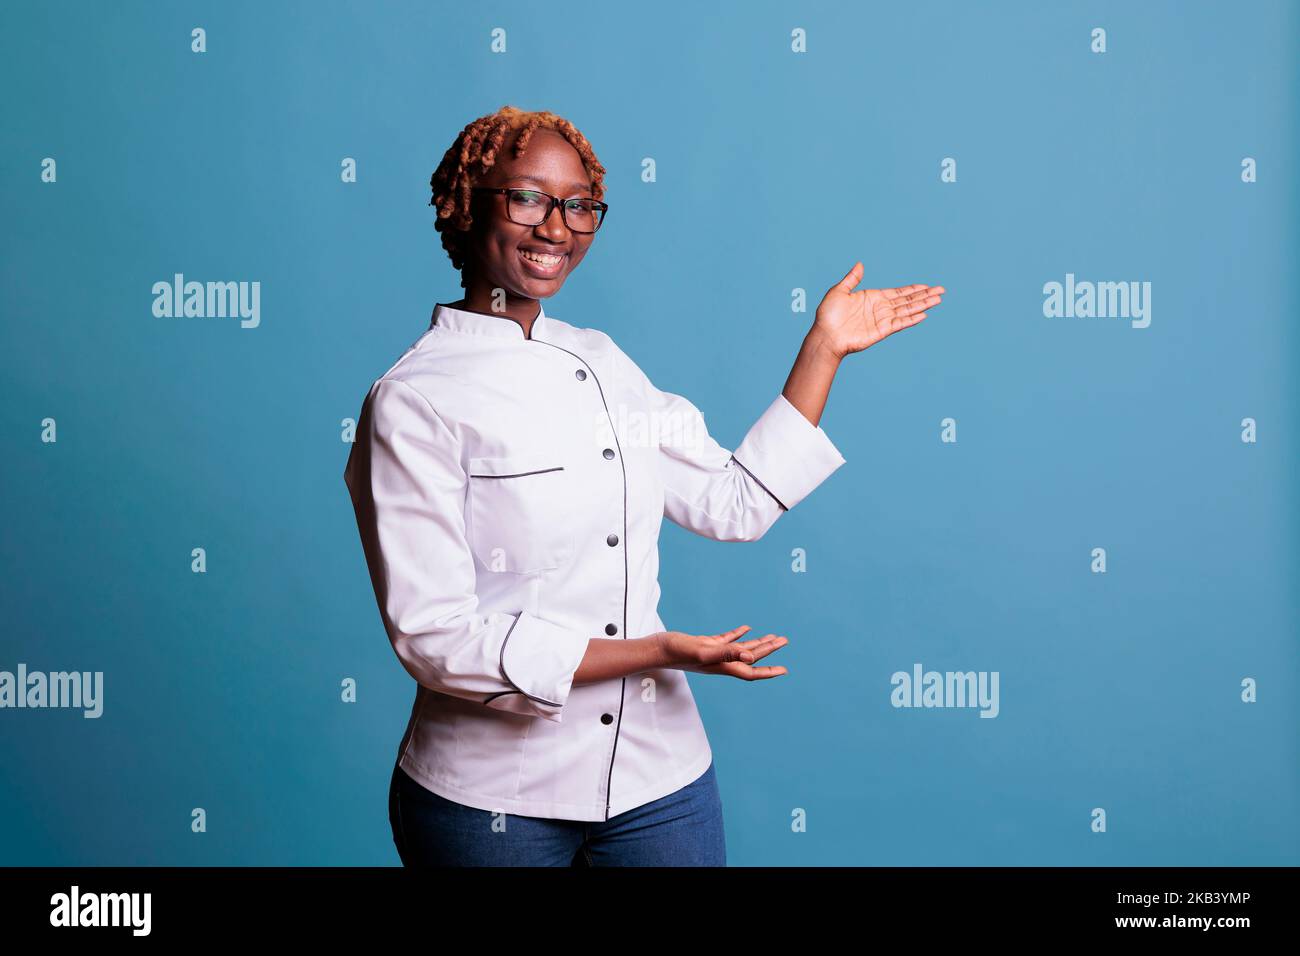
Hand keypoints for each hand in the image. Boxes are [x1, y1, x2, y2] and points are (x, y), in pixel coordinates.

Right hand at [656, 625, 789, 679]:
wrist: (657, 649)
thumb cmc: (678, 652)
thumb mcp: (704, 651)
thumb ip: (727, 653)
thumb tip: (750, 657)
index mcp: (723, 665)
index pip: (751, 670)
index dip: (768, 671)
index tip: (784, 670)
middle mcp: (721, 661)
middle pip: (750, 658)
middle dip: (768, 650)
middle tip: (784, 640)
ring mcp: (714, 653)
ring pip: (741, 649)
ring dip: (757, 643)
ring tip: (772, 636)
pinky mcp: (706, 644)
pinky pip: (727, 640)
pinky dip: (738, 635)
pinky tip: (746, 629)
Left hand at [813, 261, 944, 357]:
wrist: (825, 335)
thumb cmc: (828, 315)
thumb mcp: (839, 291)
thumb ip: (852, 279)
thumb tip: (860, 264)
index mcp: (873, 298)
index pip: (898, 292)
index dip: (913, 289)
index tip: (927, 286)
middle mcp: (881, 308)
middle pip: (908, 300)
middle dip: (925, 295)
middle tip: (942, 290)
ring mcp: (882, 320)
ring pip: (907, 310)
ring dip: (923, 305)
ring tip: (938, 300)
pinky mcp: (881, 331)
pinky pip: (899, 323)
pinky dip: (911, 319)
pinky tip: (924, 314)